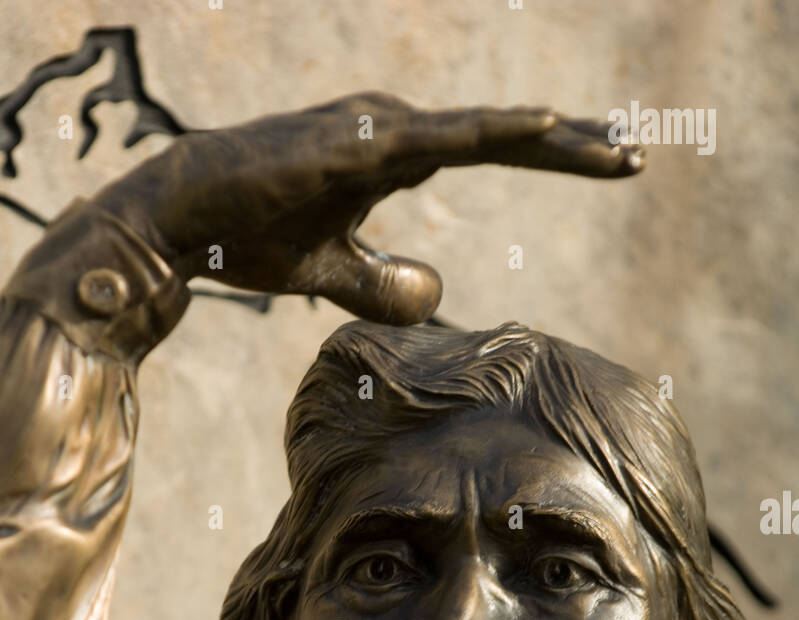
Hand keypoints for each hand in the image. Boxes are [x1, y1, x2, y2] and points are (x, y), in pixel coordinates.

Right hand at [96, 92, 642, 324]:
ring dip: (550, 137)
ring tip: (612, 144)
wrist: (181, 216)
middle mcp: (392, 128)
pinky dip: (492, 130)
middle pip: (501, 132)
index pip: (489, 151)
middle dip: (571, 145)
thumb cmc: (249, 234)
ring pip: (482, 129)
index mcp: (392, 153)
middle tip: (638, 154)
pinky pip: (439, 136)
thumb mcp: (330, 274)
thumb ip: (381, 284)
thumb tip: (438, 295)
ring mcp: (374, 129)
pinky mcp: (354, 144)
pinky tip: (543, 124)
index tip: (610, 168)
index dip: (552, 159)